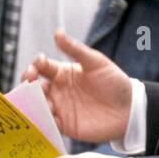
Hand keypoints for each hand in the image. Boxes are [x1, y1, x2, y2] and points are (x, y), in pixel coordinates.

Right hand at [20, 29, 131, 143]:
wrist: (129, 109)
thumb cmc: (114, 82)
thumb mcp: (96, 62)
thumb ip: (75, 49)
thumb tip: (57, 32)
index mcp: (62, 73)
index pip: (42, 67)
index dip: (36, 64)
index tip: (38, 63)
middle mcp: (57, 90)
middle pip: (34, 86)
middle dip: (29, 83)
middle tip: (30, 81)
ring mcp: (60, 108)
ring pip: (38, 105)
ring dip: (34, 102)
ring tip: (40, 101)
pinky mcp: (65, 125)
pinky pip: (48, 124)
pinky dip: (42, 121)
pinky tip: (44, 118)